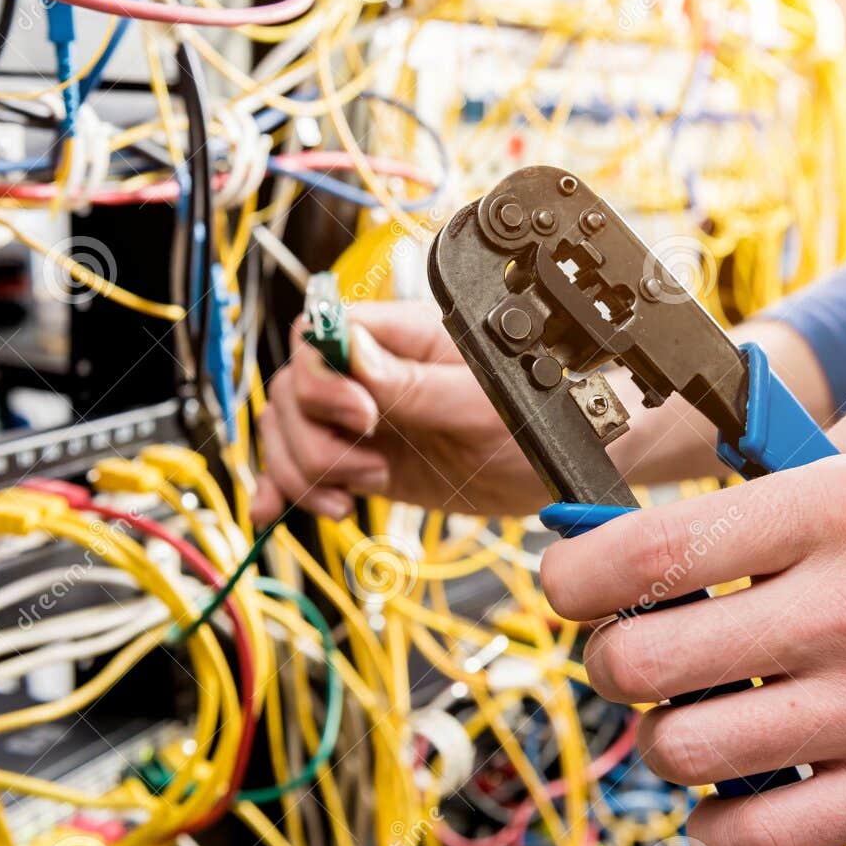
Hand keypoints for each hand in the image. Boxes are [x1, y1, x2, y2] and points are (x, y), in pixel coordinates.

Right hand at [253, 301, 544, 519]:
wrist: (570, 467)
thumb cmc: (546, 415)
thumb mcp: (484, 402)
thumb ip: (415, 382)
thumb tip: (352, 352)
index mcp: (402, 338)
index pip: (319, 334)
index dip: (323, 379)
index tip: (363, 418)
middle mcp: (374, 374)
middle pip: (293, 391)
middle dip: (315, 440)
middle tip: (372, 470)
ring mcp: (366, 420)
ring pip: (289, 431)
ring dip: (305, 471)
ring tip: (356, 497)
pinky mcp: (367, 461)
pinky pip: (305, 468)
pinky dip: (285, 487)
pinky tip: (275, 510)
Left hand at [540, 382, 845, 845]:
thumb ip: (802, 432)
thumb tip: (705, 460)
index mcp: (836, 510)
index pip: (652, 549)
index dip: (574, 572)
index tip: (568, 578)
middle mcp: (842, 610)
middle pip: (644, 660)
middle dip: (607, 660)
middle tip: (626, 650)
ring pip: (685, 751)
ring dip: (659, 739)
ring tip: (684, 716)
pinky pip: (758, 837)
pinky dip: (714, 826)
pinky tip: (727, 794)